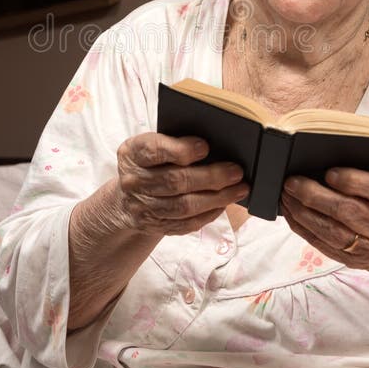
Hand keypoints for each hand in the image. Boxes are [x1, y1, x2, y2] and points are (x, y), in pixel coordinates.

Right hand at [113, 132, 247, 235]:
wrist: (129, 196)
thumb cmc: (151, 162)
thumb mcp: (153, 144)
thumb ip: (176, 141)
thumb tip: (216, 144)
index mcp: (132, 154)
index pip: (155, 151)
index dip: (181, 150)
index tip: (205, 147)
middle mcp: (133, 181)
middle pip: (174, 181)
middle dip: (210, 177)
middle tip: (236, 172)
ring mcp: (142, 207)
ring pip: (183, 206)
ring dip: (216, 198)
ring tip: (239, 189)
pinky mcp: (154, 226)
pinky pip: (185, 224)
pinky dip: (208, 214)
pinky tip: (223, 204)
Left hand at [281, 168, 368, 282]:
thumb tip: (326, 163)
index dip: (353, 181)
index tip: (329, 172)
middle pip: (348, 211)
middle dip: (315, 195)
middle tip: (292, 181)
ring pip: (331, 231)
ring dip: (303, 211)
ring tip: (286, 194)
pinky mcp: (353, 261)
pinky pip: (323, 245)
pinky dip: (303, 228)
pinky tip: (290, 213)